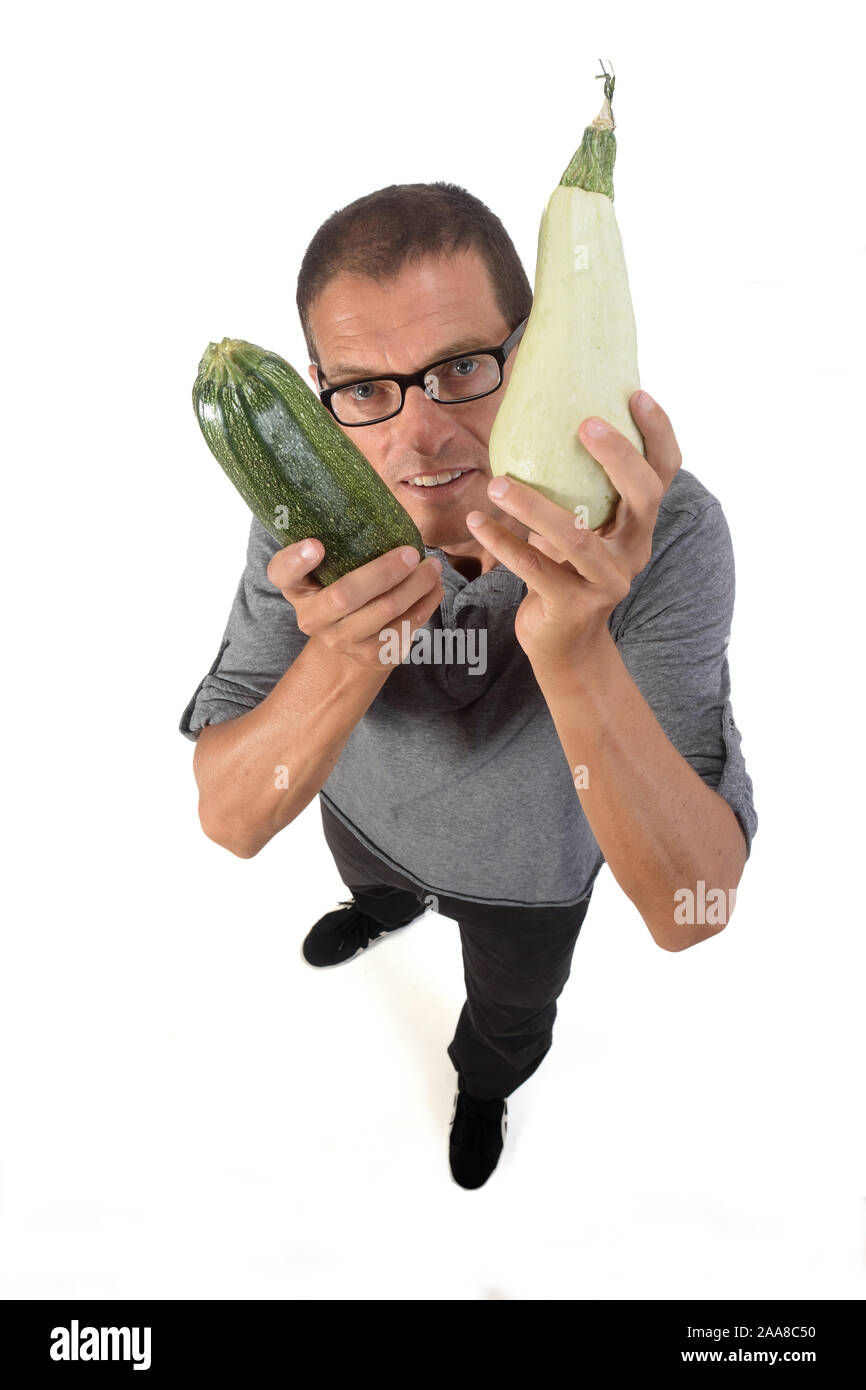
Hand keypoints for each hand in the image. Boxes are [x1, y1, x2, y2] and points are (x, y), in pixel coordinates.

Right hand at [266, 540, 443, 672]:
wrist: (351, 644)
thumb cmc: (343, 587)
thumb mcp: (330, 567)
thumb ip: (339, 540)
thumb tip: (372, 496)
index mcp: (297, 588)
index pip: (282, 574)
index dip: (296, 560)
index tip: (316, 544)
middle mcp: (313, 618)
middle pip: (345, 596)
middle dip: (382, 572)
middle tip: (411, 552)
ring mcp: (342, 640)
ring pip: (384, 613)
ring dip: (415, 587)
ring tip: (433, 566)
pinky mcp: (372, 655)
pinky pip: (404, 628)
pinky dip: (425, 604)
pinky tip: (434, 588)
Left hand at [466, 390, 681, 674]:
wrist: (563, 643)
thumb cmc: (563, 571)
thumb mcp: (575, 528)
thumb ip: (571, 491)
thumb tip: (535, 419)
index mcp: (638, 525)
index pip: (664, 473)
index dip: (658, 433)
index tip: (636, 394)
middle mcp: (633, 551)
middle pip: (643, 498)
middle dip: (618, 457)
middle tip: (583, 426)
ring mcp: (607, 582)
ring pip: (577, 539)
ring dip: (533, 507)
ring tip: (496, 483)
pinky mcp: (574, 607)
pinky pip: (536, 570)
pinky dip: (503, 544)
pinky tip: (476, 522)